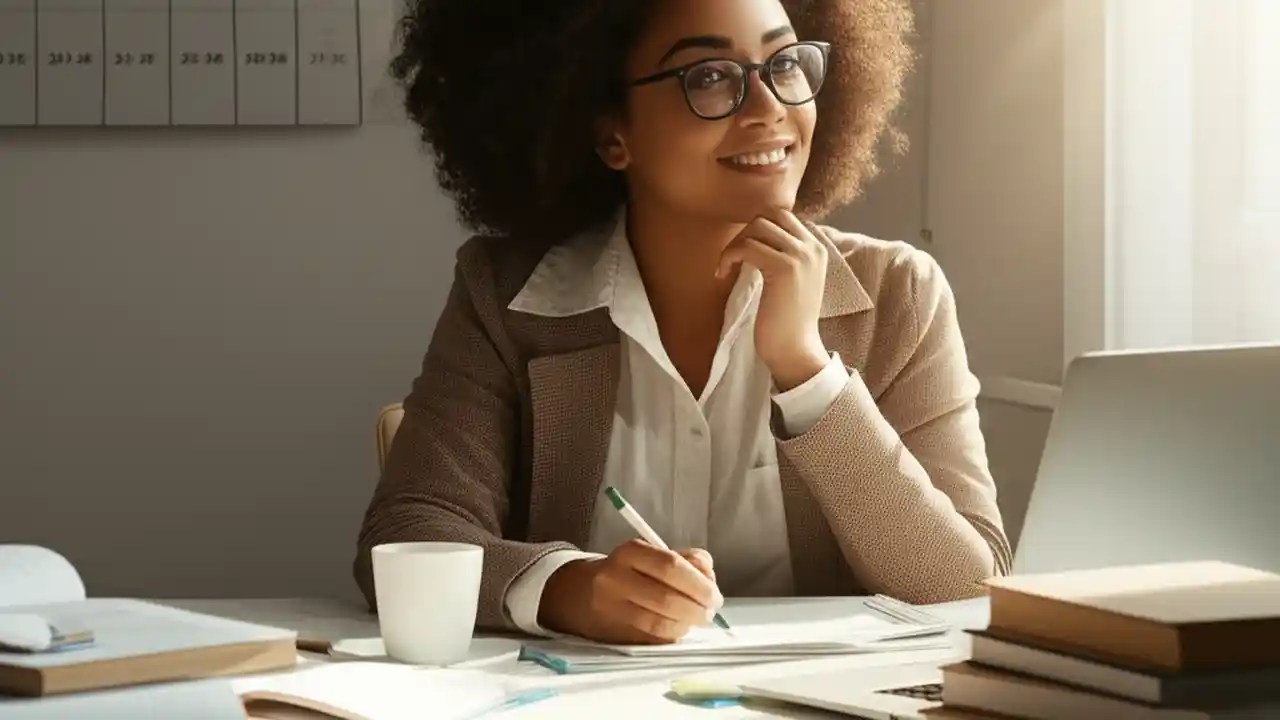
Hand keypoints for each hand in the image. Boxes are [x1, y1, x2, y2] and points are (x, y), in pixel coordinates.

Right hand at [538, 541, 722, 643]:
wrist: (579, 593)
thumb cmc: (627, 572)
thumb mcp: (651, 555)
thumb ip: (685, 560)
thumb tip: (709, 576)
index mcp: (630, 552)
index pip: (671, 566)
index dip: (699, 584)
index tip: (715, 595)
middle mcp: (616, 578)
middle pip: (667, 598)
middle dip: (697, 608)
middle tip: (710, 612)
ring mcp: (611, 608)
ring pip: (659, 622)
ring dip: (686, 624)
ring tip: (695, 621)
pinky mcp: (611, 632)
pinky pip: (651, 638)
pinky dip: (671, 635)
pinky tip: (677, 629)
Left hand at [717, 208, 829, 390]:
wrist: (794, 350)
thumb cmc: (786, 321)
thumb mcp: (790, 280)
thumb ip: (781, 255)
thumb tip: (752, 236)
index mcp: (817, 248)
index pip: (783, 216)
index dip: (757, 229)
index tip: (743, 253)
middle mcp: (813, 247)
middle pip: (771, 214)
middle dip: (745, 231)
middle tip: (733, 257)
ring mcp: (801, 256)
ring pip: (758, 226)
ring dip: (734, 243)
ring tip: (726, 267)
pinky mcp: (785, 268)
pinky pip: (748, 246)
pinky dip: (729, 256)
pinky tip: (722, 274)